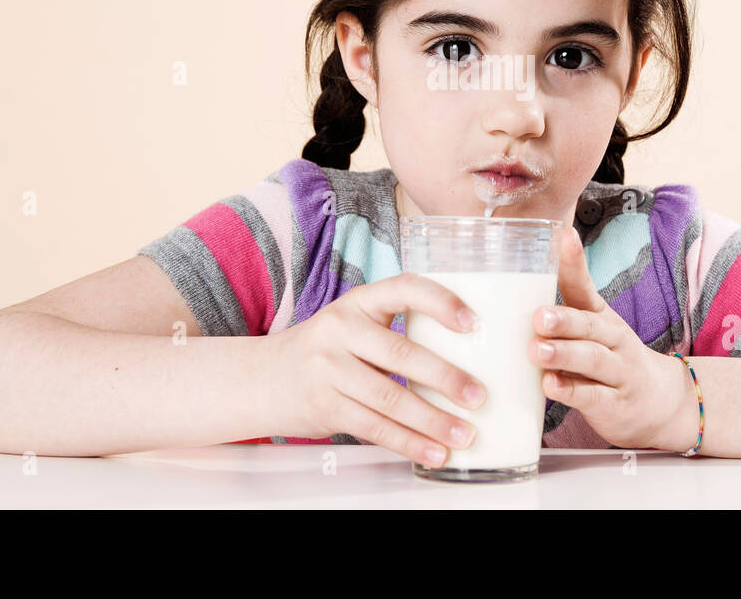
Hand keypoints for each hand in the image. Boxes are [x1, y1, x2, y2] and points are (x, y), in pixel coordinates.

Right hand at [267, 273, 488, 467]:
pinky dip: (409, 443)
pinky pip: (374, 427)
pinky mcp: (325, 406)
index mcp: (359, 302)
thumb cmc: (324, 352)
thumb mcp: (352, 327)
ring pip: (391, 398)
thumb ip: (394, 336)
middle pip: (402, 354)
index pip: (404, 288)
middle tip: (479, 396)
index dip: (441, 302)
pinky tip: (434, 452)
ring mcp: (329, 369)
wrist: (260, 379)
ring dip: (433, 421)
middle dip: (447, 378)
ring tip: (465, 434)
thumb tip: (463, 366)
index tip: (473, 323)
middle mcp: (341, 329)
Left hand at [532, 227, 687, 449]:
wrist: (658, 401)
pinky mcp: (615, 403)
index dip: (574, 262)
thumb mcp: (588, 334)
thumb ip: (555, 319)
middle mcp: (612, 338)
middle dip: (564, 319)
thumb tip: (503, 298)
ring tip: (537, 350)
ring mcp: (618, 371)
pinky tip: (550, 386)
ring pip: (593, 358)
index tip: (564, 237)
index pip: (585, 286)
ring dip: (564, 354)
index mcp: (599, 315)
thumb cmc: (608, 359)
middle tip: (538, 316)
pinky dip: (571, 391)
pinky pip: (594, 396)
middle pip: (590, 324)